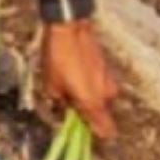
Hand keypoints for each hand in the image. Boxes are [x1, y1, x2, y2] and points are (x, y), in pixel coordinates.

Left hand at [41, 18, 117, 139]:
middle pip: (99, 113)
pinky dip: (89, 83)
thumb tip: (65, 108)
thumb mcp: (51, 84)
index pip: (106, 131)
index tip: (78, 129)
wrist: (70, 26)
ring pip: (99, 97)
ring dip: (86, 96)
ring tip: (67, 82)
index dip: (92, 133)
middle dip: (84, 111)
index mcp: (93, 103)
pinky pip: (99, 84)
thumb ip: (60, 103)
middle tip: (66, 101)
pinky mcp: (107, 69)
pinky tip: (74, 71)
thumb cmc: (58, 57)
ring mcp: (109, 80)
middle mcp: (106, 94)